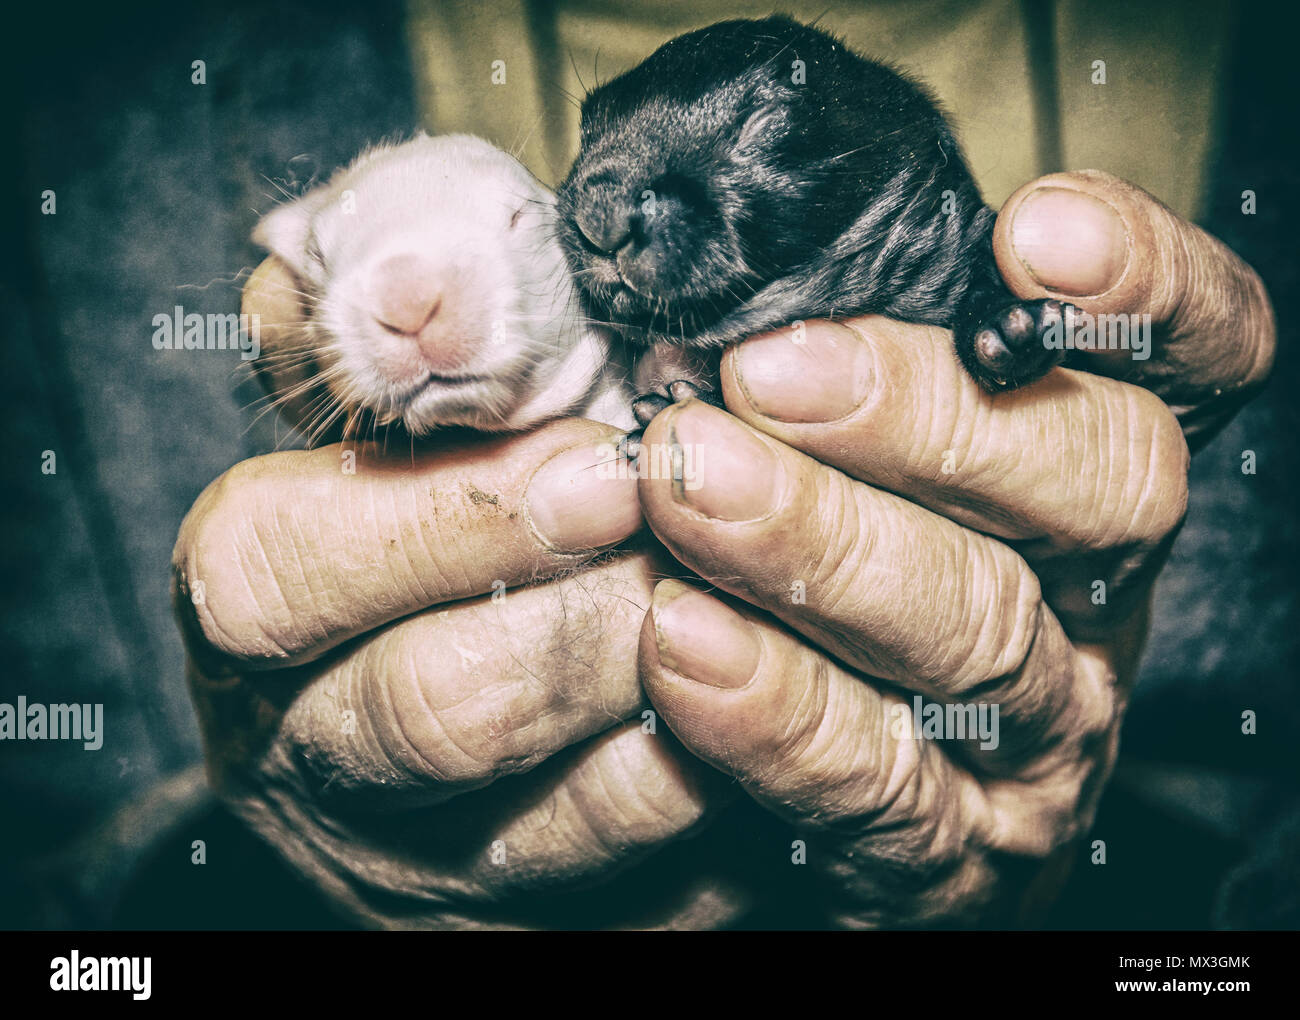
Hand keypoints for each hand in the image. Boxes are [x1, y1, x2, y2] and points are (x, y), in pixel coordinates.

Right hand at [173, 259, 749, 928]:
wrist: (470, 671)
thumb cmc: (433, 503)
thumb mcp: (381, 401)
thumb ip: (374, 328)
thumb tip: (425, 271)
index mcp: (260, 607)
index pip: (284, 568)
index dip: (444, 513)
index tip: (598, 462)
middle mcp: (315, 752)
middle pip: (432, 708)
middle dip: (583, 613)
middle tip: (693, 537)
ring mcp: (420, 862)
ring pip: (550, 821)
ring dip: (673, 704)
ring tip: (744, 608)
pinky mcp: (524, 921)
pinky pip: (644, 892)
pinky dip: (723, 793)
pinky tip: (774, 706)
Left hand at [630, 170, 1274, 925]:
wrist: (777, 808)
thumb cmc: (797, 550)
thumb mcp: (823, 439)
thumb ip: (821, 359)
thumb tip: (731, 255)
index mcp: (1084, 471)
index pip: (1190, 364)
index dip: (1146, 292)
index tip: (1032, 237)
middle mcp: (1095, 595)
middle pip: (1098, 487)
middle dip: (928, 420)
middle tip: (766, 374)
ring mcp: (1038, 732)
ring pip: (983, 631)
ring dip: (827, 550)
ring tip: (691, 487)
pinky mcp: (952, 851)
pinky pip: (884, 781)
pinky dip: (782, 707)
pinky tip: (683, 641)